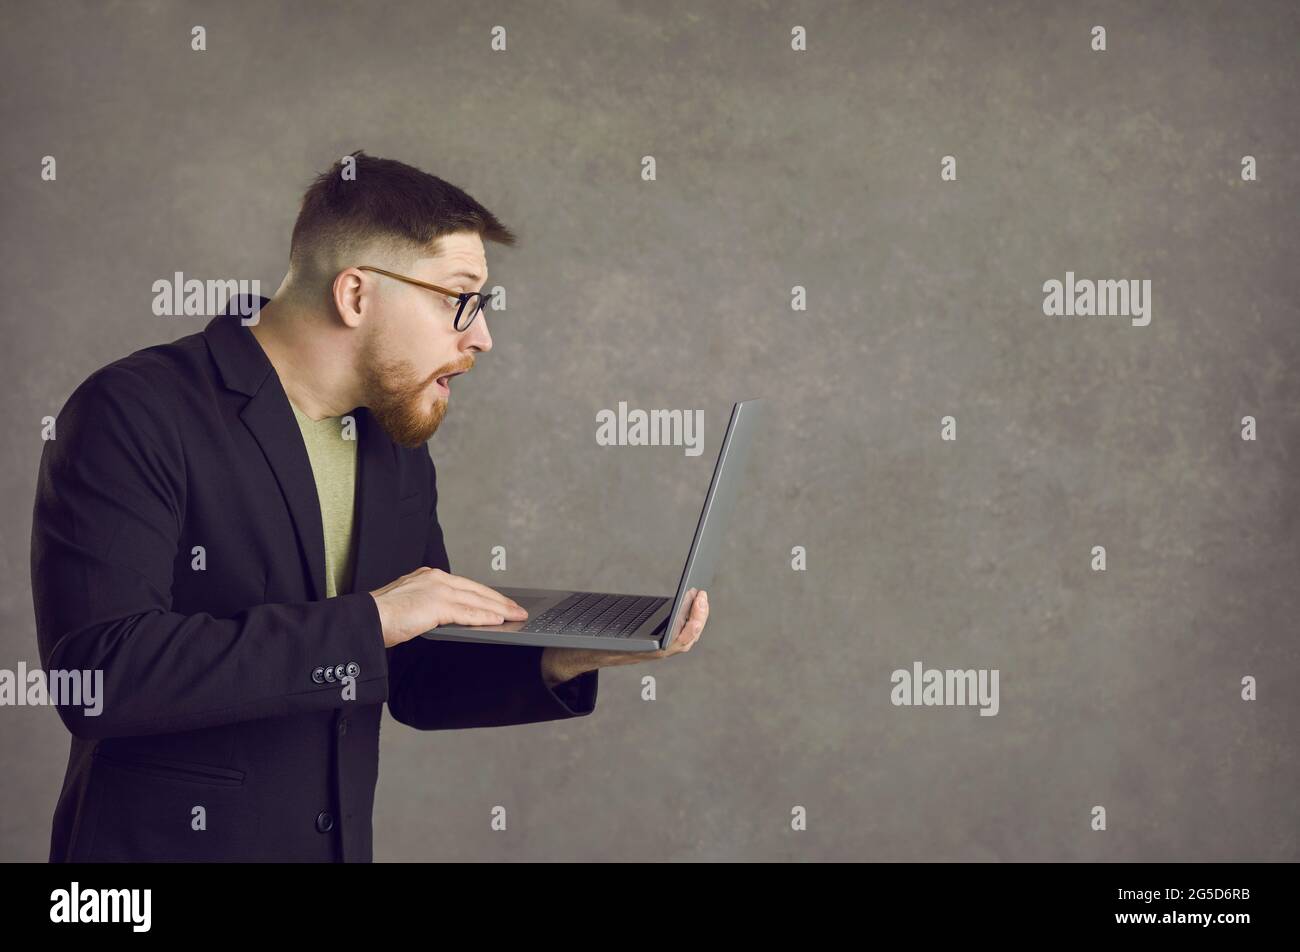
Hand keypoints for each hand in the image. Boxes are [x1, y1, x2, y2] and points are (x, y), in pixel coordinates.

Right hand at [369, 567, 527, 647]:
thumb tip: (453, 618)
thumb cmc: (381, 618)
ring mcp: (436, 589)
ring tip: (516, 616)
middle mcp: (434, 577)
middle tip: (518, 609)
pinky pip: (468, 612)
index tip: (502, 602)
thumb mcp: (411, 606)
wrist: (364, 620)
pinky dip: (485, 616)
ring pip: (477, 599)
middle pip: (476, 589)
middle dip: (500, 600)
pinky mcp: (436, 604)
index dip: (487, 594)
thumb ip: (431, 607)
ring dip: (500, 609)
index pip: (466, 585)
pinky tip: (498, 621)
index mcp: (428, 576)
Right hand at [541, 588, 708, 685]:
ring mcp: (648, 651)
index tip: (692, 605)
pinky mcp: (648, 643)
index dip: (685, 628)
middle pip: (683, 642)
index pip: (669, 646)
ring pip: (682, 640)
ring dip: (694, 620)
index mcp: (632, 653)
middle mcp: (644, 654)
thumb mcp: (579, 632)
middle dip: (696, 620)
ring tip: (699, 595)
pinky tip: (686, 603)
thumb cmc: (572, 644)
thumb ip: (588, 627)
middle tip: (701, 594)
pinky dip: (683, 620)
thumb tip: (557, 617)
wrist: (568, 659)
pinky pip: (674, 635)